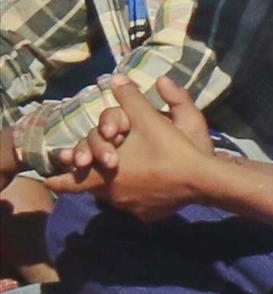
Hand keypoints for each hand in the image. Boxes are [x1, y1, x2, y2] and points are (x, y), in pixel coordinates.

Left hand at [59, 73, 219, 214]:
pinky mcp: (148, 215)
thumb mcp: (150, 119)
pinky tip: (152, 187)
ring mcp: (130, 207)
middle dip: (91, 178)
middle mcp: (112, 194)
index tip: (47, 181)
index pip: (70, 180)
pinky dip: (139, 196)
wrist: (204, 180)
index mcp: (105, 173)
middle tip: (91, 170)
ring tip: (126, 175)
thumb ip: (131, 100)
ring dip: (116, 186)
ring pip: (115, 197)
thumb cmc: (172, 149)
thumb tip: (115, 79)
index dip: (58, 180)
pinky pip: (137, 205)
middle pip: (92, 189)